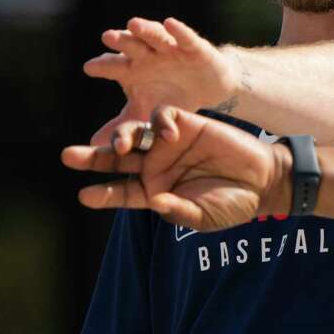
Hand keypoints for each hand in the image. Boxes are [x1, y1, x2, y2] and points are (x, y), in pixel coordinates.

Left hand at [62, 106, 291, 230]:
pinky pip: (163, 117)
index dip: (101, 194)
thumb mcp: (203, 217)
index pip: (120, 192)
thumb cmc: (232, 204)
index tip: (84, 196)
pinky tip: (170, 133)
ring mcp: (170, 144)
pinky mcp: (188, 124)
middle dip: (92, 157)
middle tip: (70, 156)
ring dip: (121, 136)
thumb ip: (177, 211)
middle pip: (116, 159)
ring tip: (122, 144)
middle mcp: (156, 166)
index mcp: (154, 192)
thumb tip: (153, 202)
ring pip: (133, 133)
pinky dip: (160, 122)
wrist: (263, 179)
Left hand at [84, 18, 240, 144]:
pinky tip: (170, 24)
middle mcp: (148, 56)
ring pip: (155, 37)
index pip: (113, 66)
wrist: (207, 87)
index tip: (90, 68)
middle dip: (121, 41)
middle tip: (108, 36)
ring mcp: (170, 49)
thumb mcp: (146, 114)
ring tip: (133, 24)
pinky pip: (186, 37)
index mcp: (131, 70)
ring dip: (145, 30)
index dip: (102, 66)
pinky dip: (179, 30)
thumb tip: (93, 144)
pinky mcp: (194, 48)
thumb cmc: (170, 96)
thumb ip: (123, 127)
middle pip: (130, 46)